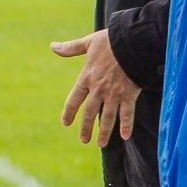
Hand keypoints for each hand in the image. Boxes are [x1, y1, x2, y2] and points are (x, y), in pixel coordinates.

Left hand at [53, 30, 141, 144]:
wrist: (133, 42)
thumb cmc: (111, 41)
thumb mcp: (89, 43)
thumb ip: (71, 48)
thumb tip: (53, 46)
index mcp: (87, 78)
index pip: (74, 100)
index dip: (69, 112)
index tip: (66, 123)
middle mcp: (98, 89)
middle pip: (90, 113)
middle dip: (86, 128)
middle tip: (84, 140)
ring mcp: (114, 94)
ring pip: (107, 117)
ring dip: (104, 132)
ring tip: (101, 144)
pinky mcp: (129, 94)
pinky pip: (127, 113)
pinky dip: (126, 125)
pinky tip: (125, 136)